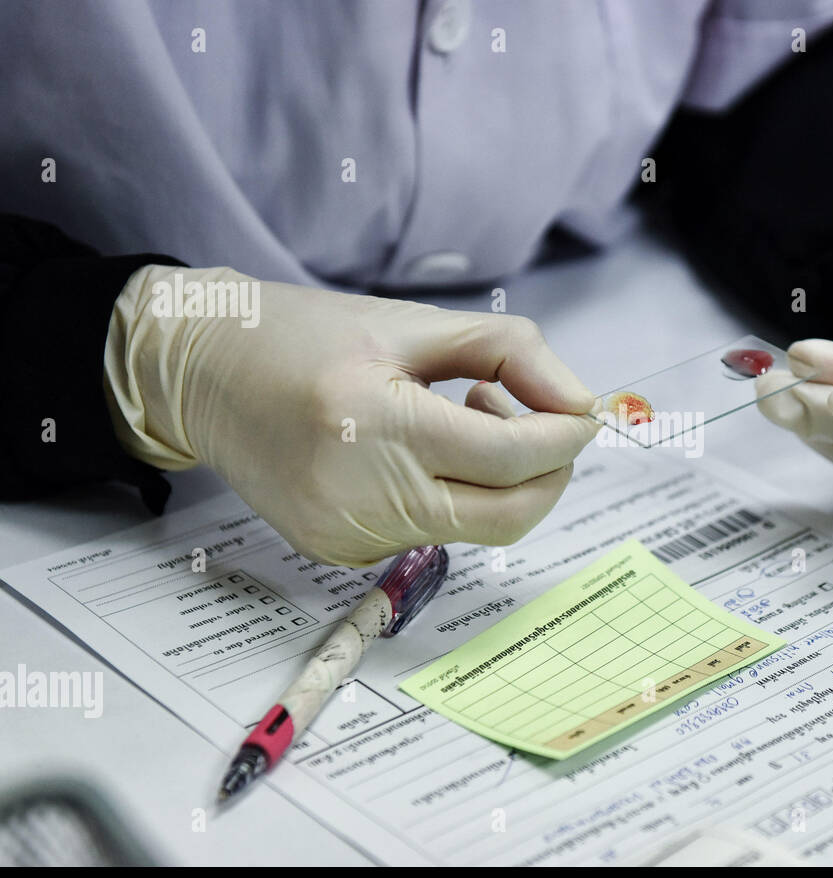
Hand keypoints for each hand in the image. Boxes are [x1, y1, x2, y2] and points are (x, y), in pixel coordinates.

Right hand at [105, 266, 599, 565]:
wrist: (200, 372)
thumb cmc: (305, 336)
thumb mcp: (411, 323)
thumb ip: (510, 352)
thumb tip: (581, 405)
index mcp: (376, 423)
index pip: (508, 459)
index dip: (564, 438)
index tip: (585, 415)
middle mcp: (359, 495)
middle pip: (506, 517)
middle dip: (548, 474)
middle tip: (543, 424)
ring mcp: (345, 534)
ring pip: (473, 529)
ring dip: (497, 481)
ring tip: (461, 416)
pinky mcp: (336, 552)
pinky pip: (430, 536)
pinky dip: (452, 498)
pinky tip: (422, 451)